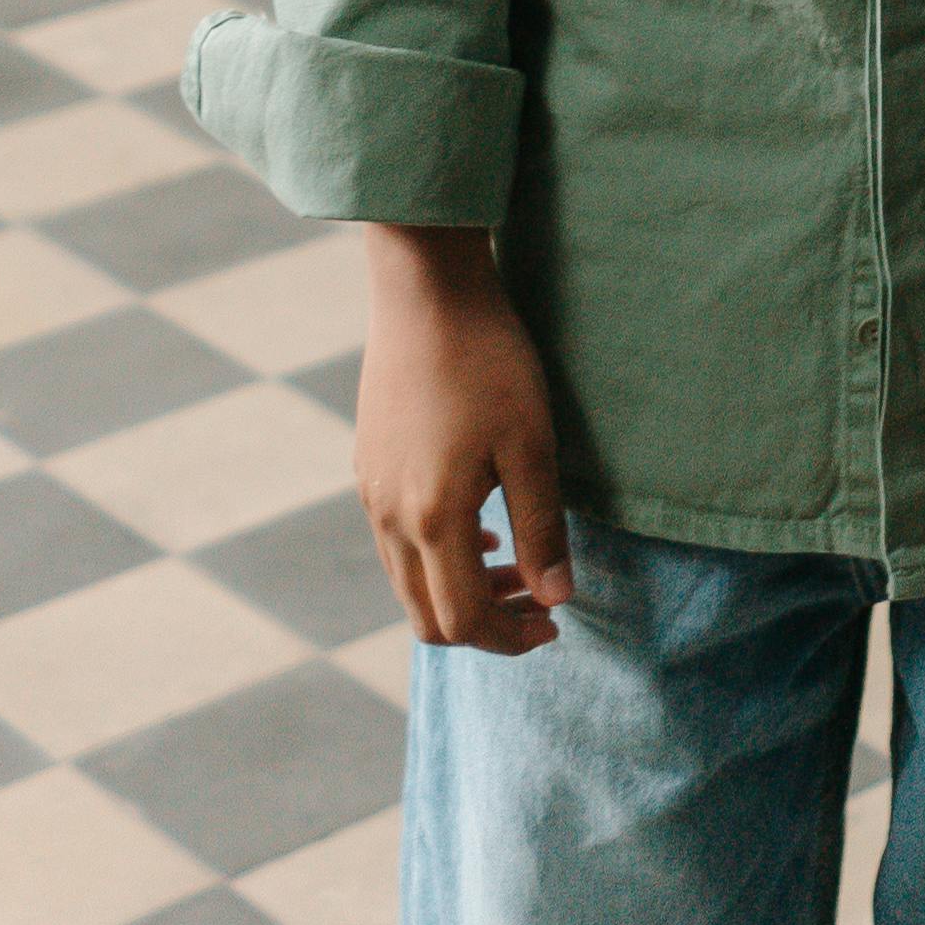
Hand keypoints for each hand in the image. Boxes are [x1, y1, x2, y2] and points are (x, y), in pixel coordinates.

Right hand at [355, 224, 569, 651]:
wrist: (425, 288)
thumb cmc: (488, 359)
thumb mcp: (531, 443)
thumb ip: (541, 527)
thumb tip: (557, 599)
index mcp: (430, 517)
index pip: (464, 617)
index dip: (511, 636)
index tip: (554, 623)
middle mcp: (388, 517)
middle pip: (426, 617)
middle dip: (486, 625)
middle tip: (539, 602)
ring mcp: (370, 493)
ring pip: (408, 582)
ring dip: (461, 590)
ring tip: (518, 564)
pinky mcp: (367, 468)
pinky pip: (396, 544)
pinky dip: (438, 557)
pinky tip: (480, 527)